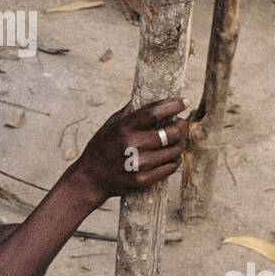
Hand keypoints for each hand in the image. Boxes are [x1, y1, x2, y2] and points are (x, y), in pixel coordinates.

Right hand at [73, 97, 188, 204]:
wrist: (90, 179)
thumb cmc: (101, 148)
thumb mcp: (111, 125)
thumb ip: (129, 112)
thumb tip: (150, 95)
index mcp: (124, 128)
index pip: (155, 112)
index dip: (173, 105)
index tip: (184, 102)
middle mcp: (131, 145)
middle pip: (171, 133)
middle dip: (182, 126)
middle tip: (183, 123)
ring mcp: (138, 164)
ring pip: (174, 151)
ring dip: (180, 144)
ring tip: (178, 140)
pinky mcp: (142, 180)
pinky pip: (169, 168)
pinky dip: (174, 161)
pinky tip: (172, 157)